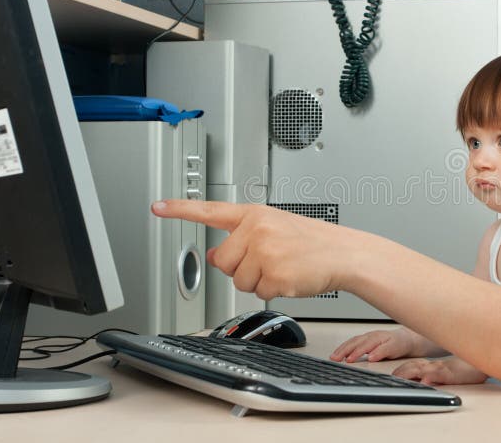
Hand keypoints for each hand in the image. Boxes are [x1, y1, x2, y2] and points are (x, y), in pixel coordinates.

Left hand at [151, 199, 378, 299]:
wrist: (344, 253)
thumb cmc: (313, 242)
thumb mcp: (276, 229)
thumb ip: (243, 238)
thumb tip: (214, 257)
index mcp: (255, 214)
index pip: (210, 210)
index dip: (180, 210)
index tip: (157, 207)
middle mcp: (256, 229)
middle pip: (223, 262)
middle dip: (241, 268)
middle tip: (269, 261)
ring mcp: (264, 251)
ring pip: (239, 281)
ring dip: (259, 281)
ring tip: (283, 267)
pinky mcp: (274, 274)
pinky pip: (259, 293)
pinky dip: (274, 291)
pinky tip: (290, 278)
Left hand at [331, 328, 422, 362]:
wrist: (409, 340)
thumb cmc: (389, 344)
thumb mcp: (373, 347)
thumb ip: (360, 350)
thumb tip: (344, 357)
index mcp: (367, 337)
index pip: (352, 341)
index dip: (342, 348)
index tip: (333, 357)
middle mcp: (374, 336)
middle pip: (358, 342)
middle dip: (346, 350)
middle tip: (337, 358)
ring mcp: (384, 339)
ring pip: (369, 343)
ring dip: (359, 351)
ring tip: (351, 359)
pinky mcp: (394, 345)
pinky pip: (385, 349)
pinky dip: (378, 353)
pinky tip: (372, 358)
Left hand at [392, 357, 487, 384]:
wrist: (480, 362)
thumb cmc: (467, 369)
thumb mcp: (447, 373)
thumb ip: (435, 375)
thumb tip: (423, 382)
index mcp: (433, 366)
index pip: (413, 365)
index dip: (402, 370)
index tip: (393, 375)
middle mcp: (434, 365)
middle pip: (413, 366)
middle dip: (400, 372)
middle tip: (391, 377)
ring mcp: (441, 368)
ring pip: (421, 368)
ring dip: (409, 373)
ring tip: (398, 378)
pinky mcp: (449, 372)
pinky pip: (437, 373)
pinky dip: (429, 376)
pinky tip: (423, 381)